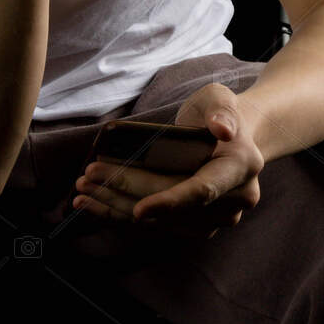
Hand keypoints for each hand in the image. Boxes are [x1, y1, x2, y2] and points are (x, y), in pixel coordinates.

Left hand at [72, 84, 264, 238]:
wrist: (234, 136)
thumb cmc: (219, 112)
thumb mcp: (220, 98)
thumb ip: (221, 109)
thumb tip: (222, 128)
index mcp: (240, 168)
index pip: (203, 191)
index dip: (171, 202)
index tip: (139, 210)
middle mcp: (234, 200)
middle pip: (173, 206)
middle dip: (127, 193)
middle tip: (89, 176)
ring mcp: (216, 217)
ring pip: (161, 222)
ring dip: (118, 208)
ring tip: (82, 191)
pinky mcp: (196, 225)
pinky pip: (156, 224)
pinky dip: (122, 215)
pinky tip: (93, 204)